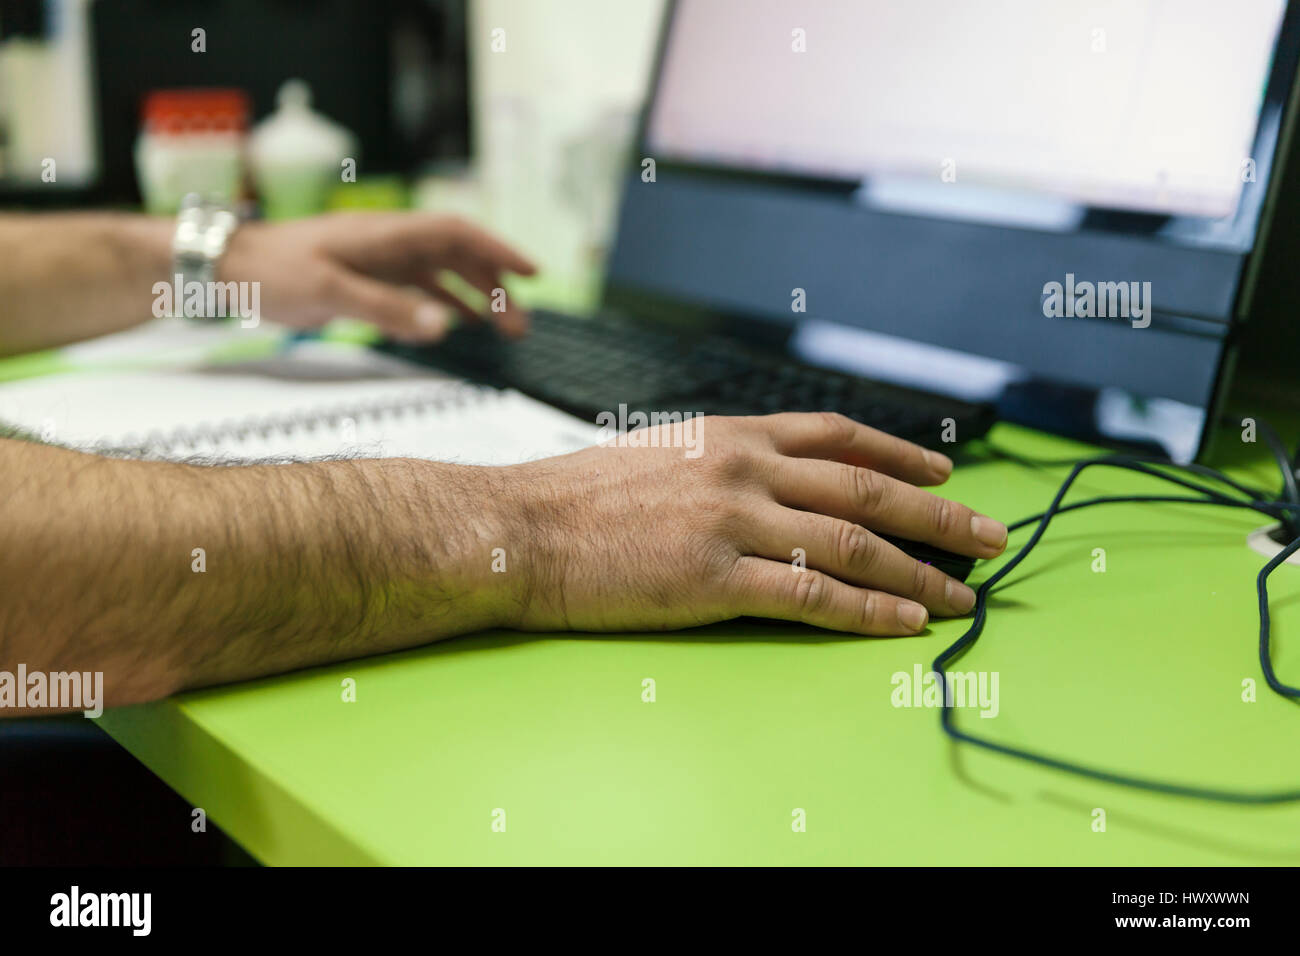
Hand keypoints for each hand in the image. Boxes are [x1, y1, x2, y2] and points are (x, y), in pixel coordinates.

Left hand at [219, 211, 536, 341]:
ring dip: (475, 299)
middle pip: (458, 257)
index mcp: (387, 235)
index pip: (457, 233)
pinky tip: (456, 326)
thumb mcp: (328, 292)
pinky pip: (416, 291)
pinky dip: (442, 307)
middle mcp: (389, 244)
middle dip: (496, 286)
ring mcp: (378, 263)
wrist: (224, 270)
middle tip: (521, 325)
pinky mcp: (364, 282)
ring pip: (442, 275)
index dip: (499, 249)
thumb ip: (387, 310)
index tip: (532, 272)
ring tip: (502, 330)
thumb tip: (445, 326)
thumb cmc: (270, 273)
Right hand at [491, 413, 1007, 635]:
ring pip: (852, 544)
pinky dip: (867, 611)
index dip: (901, 456)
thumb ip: (717, 457)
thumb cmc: (577, 495)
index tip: (944, 474)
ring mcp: (732, 521)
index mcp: (730, 434)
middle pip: (865, 491)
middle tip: (989, 537)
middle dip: (939, 515)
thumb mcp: (657, 451)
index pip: (838, 437)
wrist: (518, 526)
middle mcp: (743, 468)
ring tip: (963, 595)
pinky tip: (903, 622)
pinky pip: (811, 595)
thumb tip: (761, 473)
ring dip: (919, 571)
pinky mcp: (714, 579)